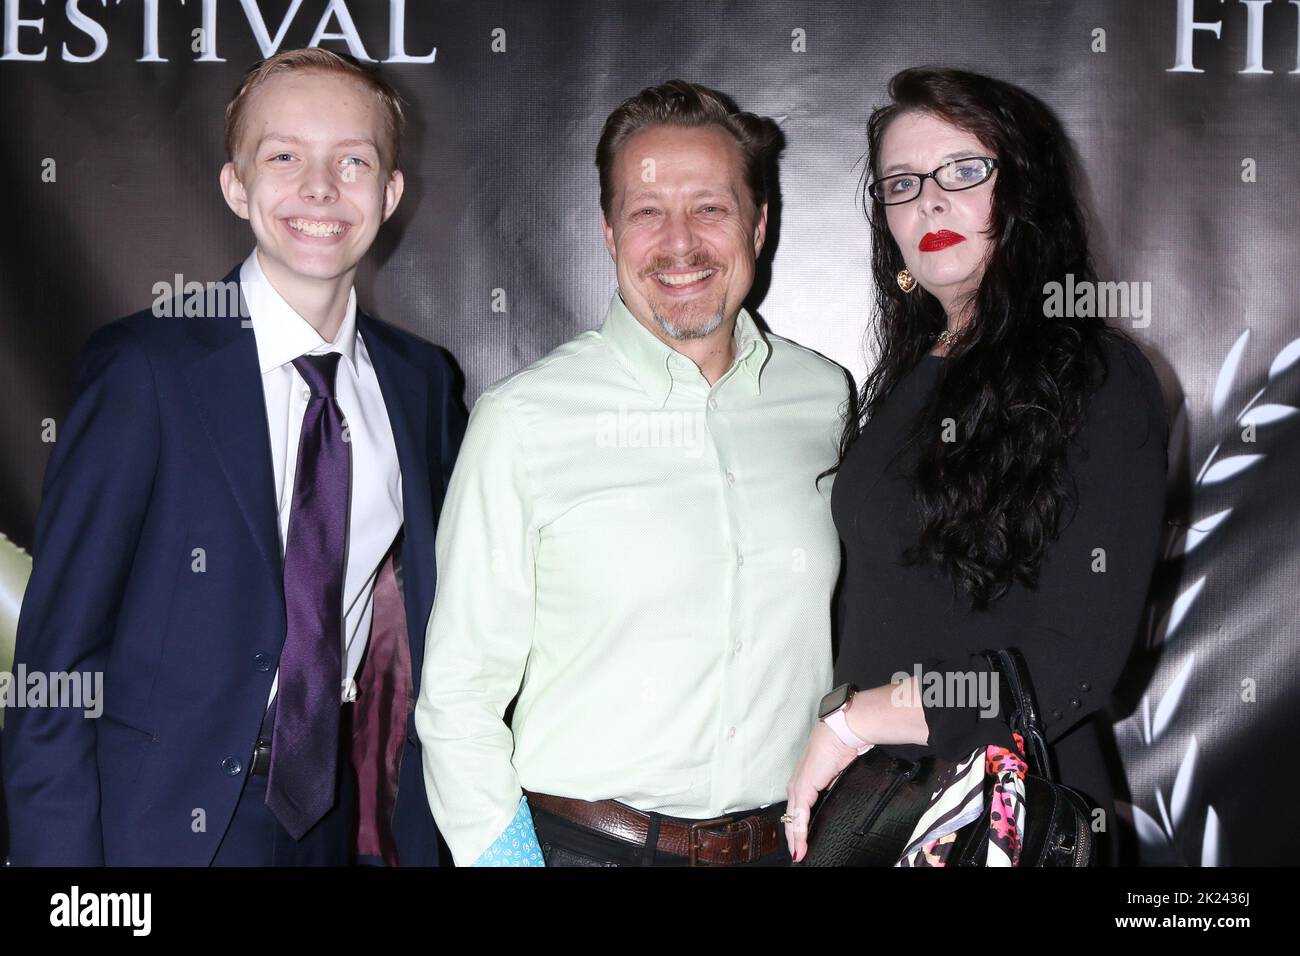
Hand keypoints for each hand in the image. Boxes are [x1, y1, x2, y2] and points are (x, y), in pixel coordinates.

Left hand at [784, 719, 863, 862]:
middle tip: (798, 855)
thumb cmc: (843, 747)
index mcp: (804, 781)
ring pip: (792, 819)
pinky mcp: (802, 787)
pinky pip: (799, 816)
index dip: (797, 829)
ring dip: (794, 839)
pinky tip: (800, 845)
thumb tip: (838, 800)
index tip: (800, 846)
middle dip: (793, 838)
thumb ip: (834, 789)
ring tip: (798, 855)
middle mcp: (797, 784)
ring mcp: (798, 786)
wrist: (842, 732)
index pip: (797, 810)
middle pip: (791, 817)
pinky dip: (798, 833)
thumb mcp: (839, 776)